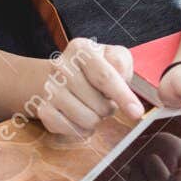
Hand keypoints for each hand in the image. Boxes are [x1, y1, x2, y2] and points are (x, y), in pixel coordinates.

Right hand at [30, 37, 145, 137]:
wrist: (59, 77)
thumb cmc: (94, 69)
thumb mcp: (112, 56)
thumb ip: (121, 63)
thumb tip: (120, 78)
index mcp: (80, 49)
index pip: (104, 77)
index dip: (123, 97)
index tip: (136, 113)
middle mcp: (61, 67)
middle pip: (98, 104)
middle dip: (108, 108)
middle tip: (103, 100)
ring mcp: (49, 89)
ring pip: (87, 120)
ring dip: (96, 119)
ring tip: (91, 107)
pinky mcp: (43, 110)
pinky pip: (72, 130)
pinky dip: (82, 129)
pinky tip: (80, 118)